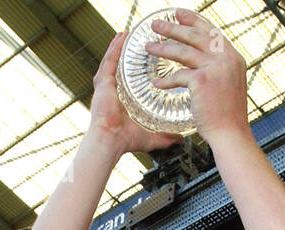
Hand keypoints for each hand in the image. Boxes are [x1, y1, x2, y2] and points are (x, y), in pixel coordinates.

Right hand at [88, 31, 181, 157]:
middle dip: (131, 53)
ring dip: (123, 46)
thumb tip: (180, 139)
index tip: (150, 58)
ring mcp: (108, 85)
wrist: (110, 142)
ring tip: (130, 32)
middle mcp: (115, 90)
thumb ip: (166, 136)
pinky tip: (122, 37)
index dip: (140, 68)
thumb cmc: (125, 141)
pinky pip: (109, 61)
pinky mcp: (103, 83)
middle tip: (142, 40)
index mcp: (125, 100)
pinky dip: (115, 48)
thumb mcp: (151, 136)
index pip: (134, 79)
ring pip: (115, 60)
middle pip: (123, 66)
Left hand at [147, 9, 248, 145]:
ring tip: (148, 46)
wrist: (232, 135)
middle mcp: (226, 59)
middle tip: (156, 24)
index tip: (179, 14)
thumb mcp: (229, 86)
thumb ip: (218, 71)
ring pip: (183, 52)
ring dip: (163, 48)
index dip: (194, 21)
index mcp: (233, 57)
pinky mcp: (202, 81)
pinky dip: (165, 81)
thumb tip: (203, 64)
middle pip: (195, 36)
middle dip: (173, 28)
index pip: (211, 32)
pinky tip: (156, 83)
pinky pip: (178, 76)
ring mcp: (215, 68)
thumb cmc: (228, 117)